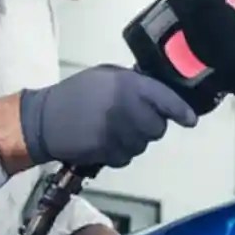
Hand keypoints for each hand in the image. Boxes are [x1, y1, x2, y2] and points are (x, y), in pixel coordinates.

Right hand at [0, 65, 196, 172]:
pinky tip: (104, 141)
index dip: (181, 111)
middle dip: (149, 126)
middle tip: (131, 118)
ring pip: (143, 144)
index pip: (166, 100)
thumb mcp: (106, 77)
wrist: (44, 120)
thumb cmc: (75, 94)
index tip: (190, 120)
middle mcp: (127, 109)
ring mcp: (119, 133)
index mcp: (128, 85)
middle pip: (158, 128)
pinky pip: (127, 157)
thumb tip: (158, 96)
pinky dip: (120, 152)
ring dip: (134, 140)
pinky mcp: (109, 152)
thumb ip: (133, 84)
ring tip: (111, 128)